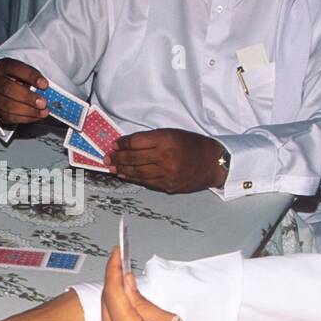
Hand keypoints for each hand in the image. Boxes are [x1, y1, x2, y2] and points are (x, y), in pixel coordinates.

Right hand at [0, 57, 49, 127]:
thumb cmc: (17, 79)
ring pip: (8, 106)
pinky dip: (26, 118)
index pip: (16, 69)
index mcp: (3, 66)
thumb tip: (49, 91)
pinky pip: (10, 117)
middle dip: (28, 97)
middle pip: (8, 89)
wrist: (2, 89)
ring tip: (43, 112)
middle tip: (43, 102)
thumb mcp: (25, 73)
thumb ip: (34, 79)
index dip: (31, 77)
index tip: (44, 85)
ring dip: (29, 110)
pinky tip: (36, 116)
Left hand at [100, 248, 210, 320]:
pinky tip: (130, 308)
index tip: (117, 253)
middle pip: (106, 302)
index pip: (113, 292)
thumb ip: (143, 302)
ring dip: (116, 299)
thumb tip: (127, 283)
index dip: (113, 269)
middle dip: (114, 283)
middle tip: (124, 266)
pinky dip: (117, 315)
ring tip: (131, 287)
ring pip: (106, 316)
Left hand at [106, 128, 226, 192]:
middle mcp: (166, 157)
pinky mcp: (168, 186)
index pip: (136, 142)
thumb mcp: (174, 134)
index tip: (115, 144)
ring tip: (112, 167)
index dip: (122, 143)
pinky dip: (134, 178)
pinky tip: (125, 175)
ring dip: (122, 169)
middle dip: (118, 157)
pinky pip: (146, 182)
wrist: (213, 164)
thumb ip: (152, 139)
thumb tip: (129, 144)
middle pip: (134, 158)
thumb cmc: (194, 146)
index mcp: (167, 140)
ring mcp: (167, 173)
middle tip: (108, 157)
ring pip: (138, 172)